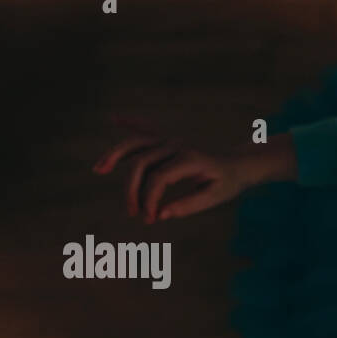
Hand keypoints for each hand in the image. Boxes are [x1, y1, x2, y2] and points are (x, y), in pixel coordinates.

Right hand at [93, 117, 267, 223]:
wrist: (238, 164)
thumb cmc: (227, 183)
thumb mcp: (214, 198)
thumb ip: (188, 206)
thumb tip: (160, 215)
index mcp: (189, 159)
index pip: (158, 178)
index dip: (149, 200)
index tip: (150, 219)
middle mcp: (176, 145)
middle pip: (141, 163)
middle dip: (132, 190)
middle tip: (134, 214)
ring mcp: (171, 139)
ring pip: (136, 143)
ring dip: (115, 155)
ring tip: (98, 169)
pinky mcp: (168, 138)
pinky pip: (146, 127)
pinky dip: (130, 122)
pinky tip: (114, 118)